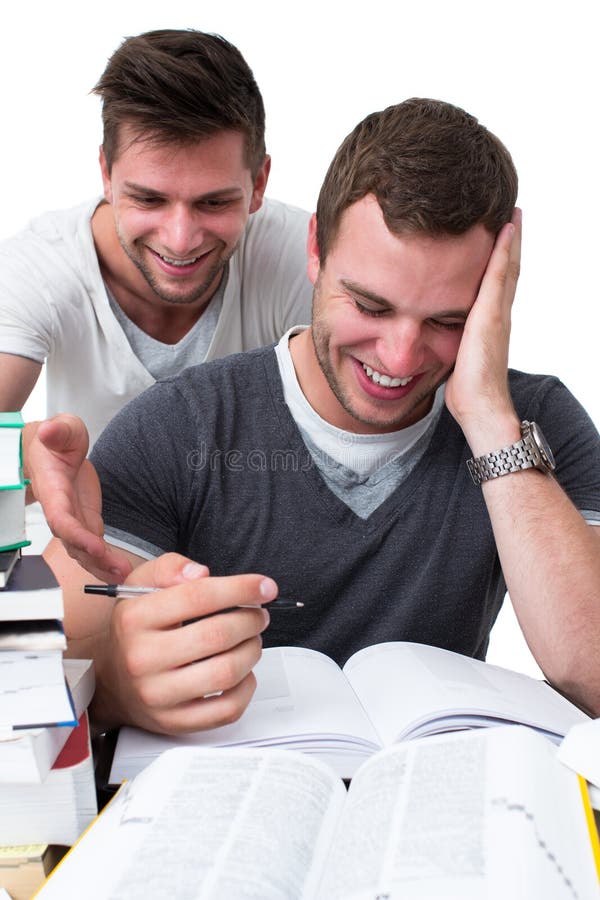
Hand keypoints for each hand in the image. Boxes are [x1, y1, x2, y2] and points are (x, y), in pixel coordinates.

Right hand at [24, 415, 131, 581]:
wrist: (54, 451)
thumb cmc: (57, 441)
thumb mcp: (62, 429)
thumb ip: (58, 431)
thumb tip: (48, 431)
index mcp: (52, 489)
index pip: (60, 518)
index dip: (76, 534)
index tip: (94, 546)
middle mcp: (60, 510)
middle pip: (73, 541)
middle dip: (93, 558)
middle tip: (117, 569)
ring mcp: (73, 519)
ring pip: (83, 550)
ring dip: (101, 565)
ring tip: (123, 576)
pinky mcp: (86, 522)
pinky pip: (93, 546)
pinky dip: (105, 560)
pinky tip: (121, 572)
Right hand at [98, 554, 275, 733]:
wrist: (112, 679)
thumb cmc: (136, 630)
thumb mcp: (141, 586)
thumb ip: (170, 568)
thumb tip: (201, 573)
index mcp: (135, 618)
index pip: (199, 596)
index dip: (240, 588)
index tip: (265, 587)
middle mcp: (142, 657)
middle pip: (217, 635)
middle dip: (250, 620)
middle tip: (258, 614)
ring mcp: (157, 694)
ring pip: (226, 673)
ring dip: (252, 651)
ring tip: (251, 639)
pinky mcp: (174, 721)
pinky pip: (226, 709)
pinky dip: (246, 687)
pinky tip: (243, 671)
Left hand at [445, 208, 521, 451]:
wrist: (481, 408)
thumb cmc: (468, 393)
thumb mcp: (456, 360)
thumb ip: (453, 345)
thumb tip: (437, 344)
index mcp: (489, 325)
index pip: (495, 286)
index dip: (499, 262)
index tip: (499, 238)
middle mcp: (498, 316)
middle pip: (508, 271)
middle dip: (509, 244)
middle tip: (513, 216)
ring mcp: (498, 315)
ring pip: (507, 269)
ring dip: (510, 241)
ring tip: (512, 215)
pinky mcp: (491, 317)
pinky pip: (499, 277)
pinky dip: (504, 253)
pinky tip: (505, 231)